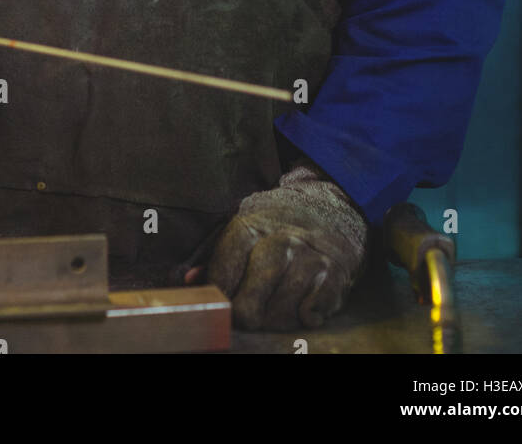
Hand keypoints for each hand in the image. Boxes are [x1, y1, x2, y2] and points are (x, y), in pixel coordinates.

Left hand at [198, 160, 369, 331]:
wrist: (332, 201)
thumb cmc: (279, 220)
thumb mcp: (244, 222)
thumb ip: (213, 253)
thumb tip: (187, 281)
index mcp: (250, 227)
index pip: (222, 278)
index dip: (218, 298)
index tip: (221, 303)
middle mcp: (279, 241)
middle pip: (249, 306)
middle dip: (245, 316)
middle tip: (248, 311)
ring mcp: (309, 259)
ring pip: (279, 315)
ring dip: (274, 319)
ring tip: (275, 304)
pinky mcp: (334, 274)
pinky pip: (310, 314)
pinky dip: (304, 316)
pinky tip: (302, 301)